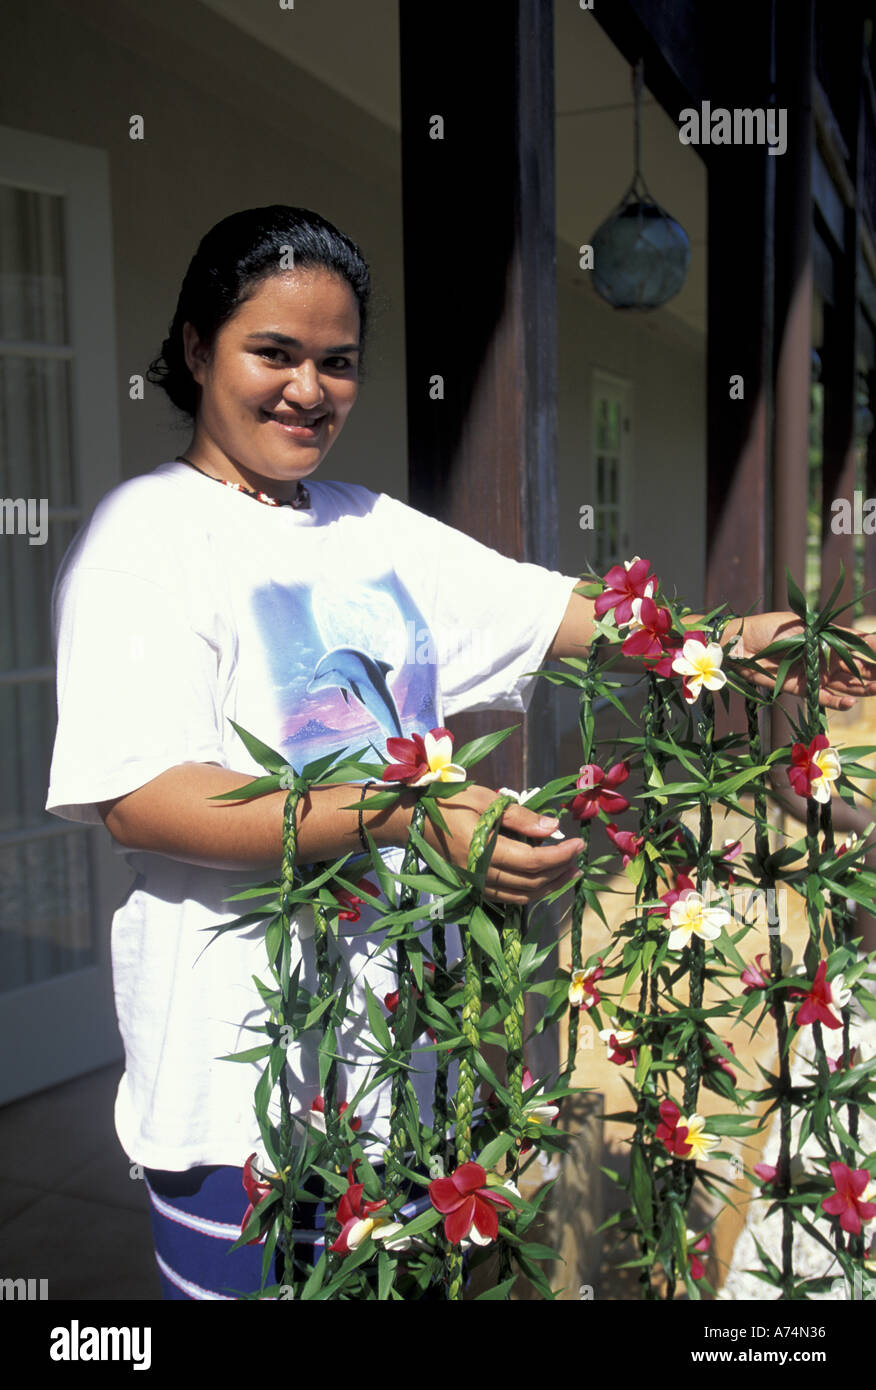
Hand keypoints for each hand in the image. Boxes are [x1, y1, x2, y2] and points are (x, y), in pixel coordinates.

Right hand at [411, 784, 583, 906]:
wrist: (411, 820)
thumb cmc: (447, 801)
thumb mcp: (484, 799)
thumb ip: (519, 816)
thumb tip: (552, 828)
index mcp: (482, 849)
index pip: (532, 860)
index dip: (560, 855)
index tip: (578, 843)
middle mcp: (479, 873)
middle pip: (531, 882)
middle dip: (561, 872)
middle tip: (579, 859)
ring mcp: (475, 884)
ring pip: (522, 895)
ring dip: (550, 886)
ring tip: (570, 872)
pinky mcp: (472, 887)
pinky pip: (508, 897)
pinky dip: (531, 892)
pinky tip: (544, 880)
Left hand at [731, 611, 875, 710]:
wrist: (740, 645)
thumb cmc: (770, 629)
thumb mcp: (803, 627)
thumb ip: (831, 637)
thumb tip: (860, 639)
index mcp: (826, 638)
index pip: (856, 645)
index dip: (872, 648)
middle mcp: (824, 657)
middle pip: (855, 668)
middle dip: (873, 672)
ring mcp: (814, 673)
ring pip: (844, 684)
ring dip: (862, 688)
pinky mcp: (801, 688)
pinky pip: (823, 697)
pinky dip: (837, 701)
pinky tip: (852, 702)